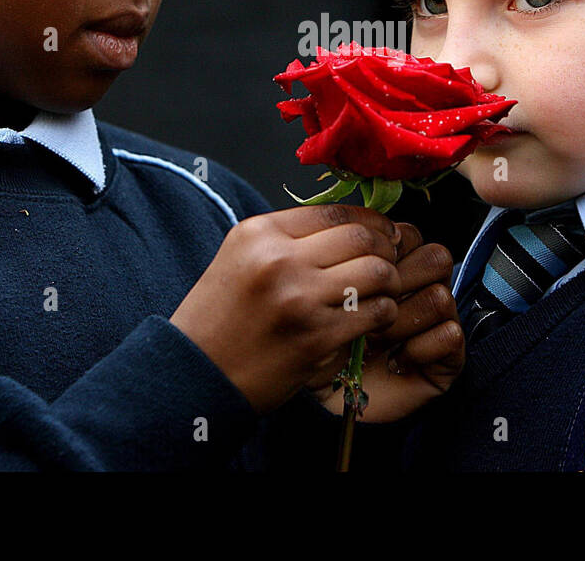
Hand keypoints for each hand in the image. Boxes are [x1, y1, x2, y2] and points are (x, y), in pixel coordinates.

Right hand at [170, 204, 402, 413]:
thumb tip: (348, 225)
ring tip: (383, 292)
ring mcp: (299, 299)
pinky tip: (374, 318)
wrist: (194, 374)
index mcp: (259, 233)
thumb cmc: (218, 317)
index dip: (370, 220)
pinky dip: (384, 314)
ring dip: (390, 281)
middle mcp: (279, 259)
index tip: (383, 232)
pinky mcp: (316, 337)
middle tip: (390, 260)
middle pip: (361, 238)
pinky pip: (374, 313)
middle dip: (386, 248)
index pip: (334, 211)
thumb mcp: (239, 258)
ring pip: (376, 272)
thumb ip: (287, 238)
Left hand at [309, 222, 463, 421]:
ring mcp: (437, 322)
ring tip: (374, 341)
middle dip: (396, 282)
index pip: (408, 235)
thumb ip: (338, 254)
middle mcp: (420, 289)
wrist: (321, 394)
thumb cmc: (316, 340)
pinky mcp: (448, 357)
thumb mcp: (315, 290)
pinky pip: (450, 334)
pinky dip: (418, 349)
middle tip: (364, 306)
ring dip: (401, 321)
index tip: (353, 272)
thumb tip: (354, 227)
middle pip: (435, 257)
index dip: (385, 249)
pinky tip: (393, 361)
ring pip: (440, 296)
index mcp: (392, 266)